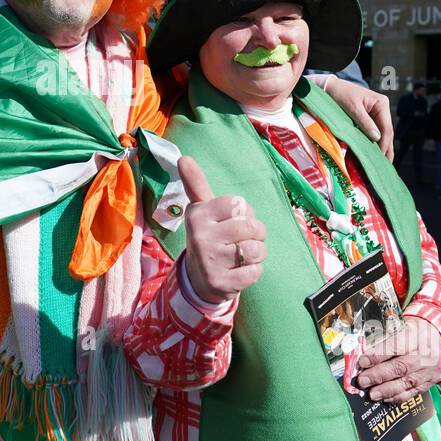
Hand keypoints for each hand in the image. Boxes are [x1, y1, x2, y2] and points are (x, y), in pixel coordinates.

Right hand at [178, 156, 265, 303]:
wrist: (198, 279)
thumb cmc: (209, 236)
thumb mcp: (201, 210)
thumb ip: (196, 183)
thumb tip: (183, 157)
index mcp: (197, 215)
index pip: (238, 203)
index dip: (243, 212)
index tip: (231, 220)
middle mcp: (200, 237)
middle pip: (251, 226)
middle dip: (256, 233)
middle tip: (243, 239)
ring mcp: (210, 262)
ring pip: (257, 250)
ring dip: (257, 253)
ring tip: (242, 255)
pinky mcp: (221, 283)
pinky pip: (255, 272)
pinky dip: (254, 271)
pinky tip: (239, 271)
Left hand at [323, 78, 393, 160]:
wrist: (330, 87)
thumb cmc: (341, 94)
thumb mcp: (352, 107)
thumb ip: (365, 122)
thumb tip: (376, 138)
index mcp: (381, 104)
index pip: (386, 128)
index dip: (385, 144)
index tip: (382, 157)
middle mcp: (382, 109)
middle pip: (386, 132)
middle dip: (386, 148)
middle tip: (386, 166)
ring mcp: (376, 113)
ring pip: (381, 134)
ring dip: (381, 147)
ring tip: (382, 163)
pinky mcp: (369, 118)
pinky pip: (373, 132)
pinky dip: (374, 142)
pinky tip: (374, 153)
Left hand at [355, 315, 440, 402]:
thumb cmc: (416, 332)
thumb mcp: (403, 326)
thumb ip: (385, 339)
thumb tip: (363, 352)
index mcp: (415, 337)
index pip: (395, 346)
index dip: (377, 355)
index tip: (362, 362)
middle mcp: (423, 355)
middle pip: (400, 367)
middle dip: (379, 375)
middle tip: (362, 381)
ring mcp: (428, 370)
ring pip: (407, 382)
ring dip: (387, 390)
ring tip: (372, 394)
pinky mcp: (430, 381)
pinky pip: (414, 392)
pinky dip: (398, 396)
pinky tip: (385, 399)